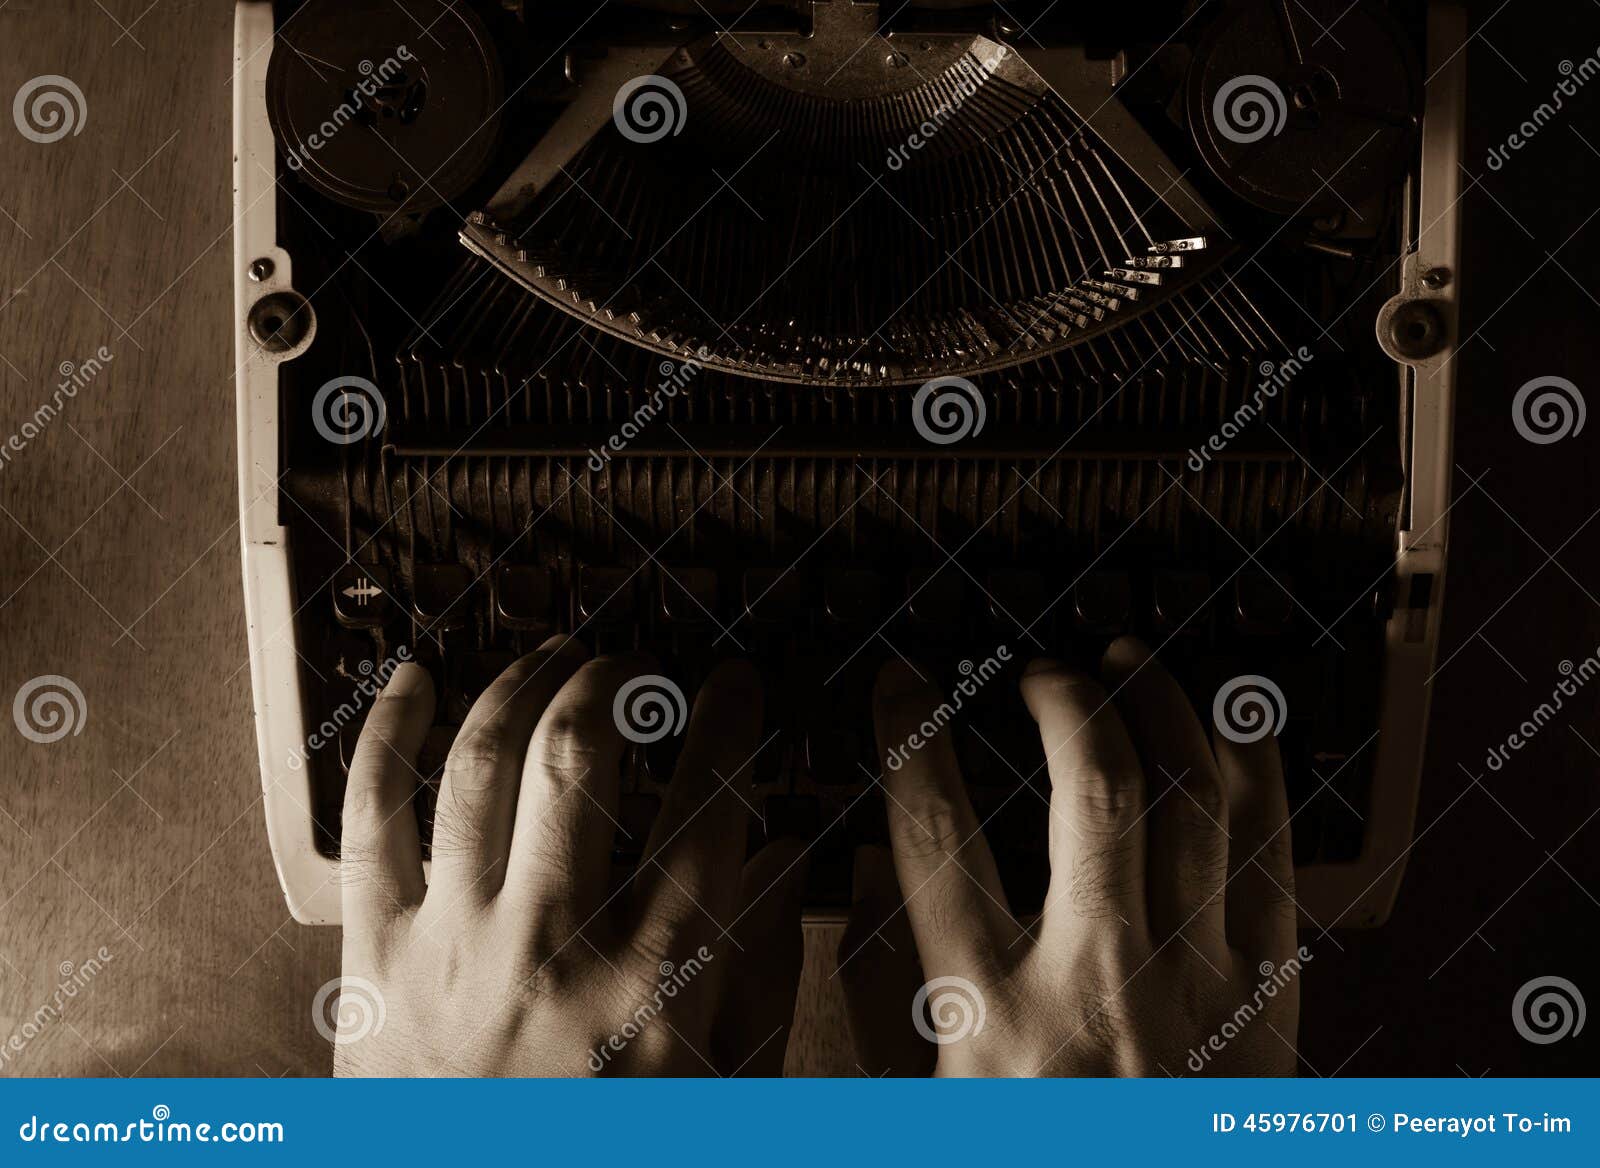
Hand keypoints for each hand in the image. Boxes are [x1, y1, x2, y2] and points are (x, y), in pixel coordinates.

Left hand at [332, 638, 806, 1075]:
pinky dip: (386, 734)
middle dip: (613, 682)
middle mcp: (550, 946)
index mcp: (652, 983)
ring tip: (553, 659)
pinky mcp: (374, 958)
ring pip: (479, 766)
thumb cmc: (611, 1153)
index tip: (738, 687)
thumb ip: (764, 970)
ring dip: (520, 687)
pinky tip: (409, 678)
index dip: (731, 722)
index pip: (707, 805)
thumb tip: (786, 861)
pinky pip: (370, 818)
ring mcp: (453, 946)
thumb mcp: (721, 1087)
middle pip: (580, 757)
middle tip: (633, 666)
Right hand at [842, 636, 1300, 1075]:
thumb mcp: (925, 1097)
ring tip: (1130, 664)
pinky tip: (1230, 726)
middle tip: (1043, 672)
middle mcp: (1097, 985)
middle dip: (1065, 700)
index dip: (907, 737)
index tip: (900, 686)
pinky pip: (1271, 855)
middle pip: (1091, 789)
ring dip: (1160, 708)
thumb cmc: (1029, 1156)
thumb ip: (883, 994)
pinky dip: (1255, 772)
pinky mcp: (1269, 1002)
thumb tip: (864, 877)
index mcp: (990, 1017)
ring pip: (1194, 800)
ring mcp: (1196, 986)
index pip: (934, 834)